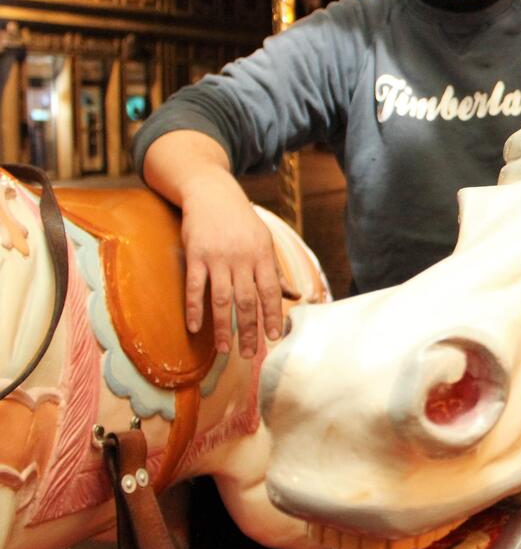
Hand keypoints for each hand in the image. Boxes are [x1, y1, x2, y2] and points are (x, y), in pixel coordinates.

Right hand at [178, 171, 284, 358]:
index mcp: (262, 256)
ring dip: (223, 327)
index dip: (271, 315)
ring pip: (222, 298)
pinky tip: (195, 328)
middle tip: (251, 354)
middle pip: (247, 300)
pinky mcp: (195, 255)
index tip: (273, 338)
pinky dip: (194, 308)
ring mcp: (217, 257)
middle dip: (250, 330)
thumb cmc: (242, 223)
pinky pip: (194, 286)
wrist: (212, 194)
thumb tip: (296, 296)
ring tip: (224, 350)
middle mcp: (242, 258)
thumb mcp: (264, 243)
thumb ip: (275, 272)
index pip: (270, 292)